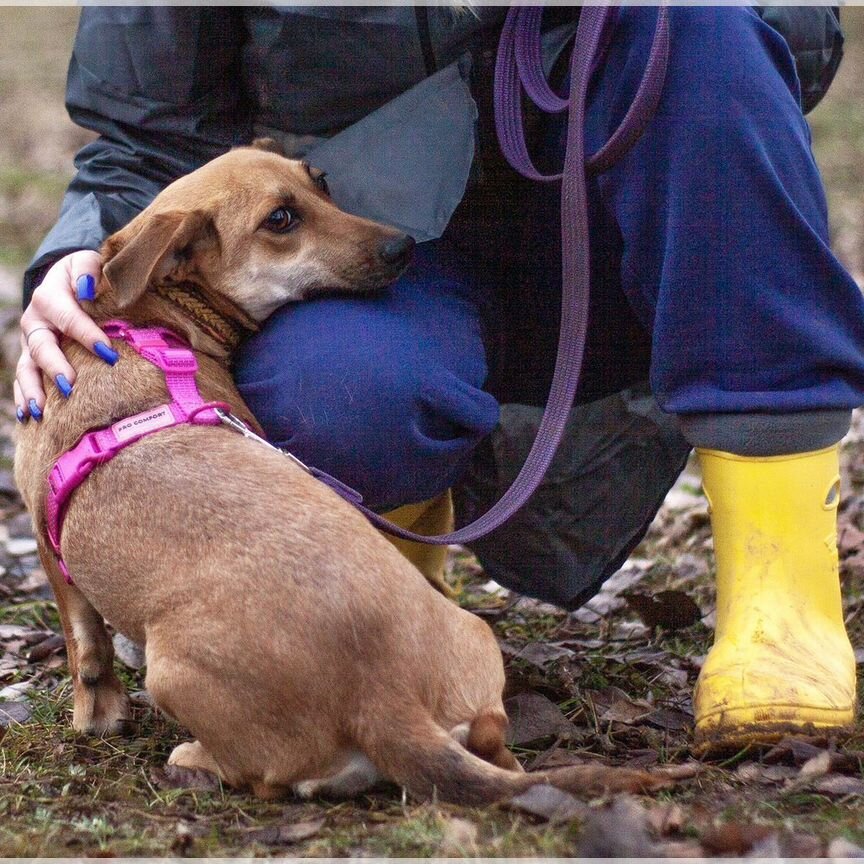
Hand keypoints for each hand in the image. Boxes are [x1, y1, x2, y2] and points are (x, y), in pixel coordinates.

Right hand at [15, 250, 118, 421]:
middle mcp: (36, 320)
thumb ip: (89, 269)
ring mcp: (31, 341)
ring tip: (41, 411)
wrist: (66, 279)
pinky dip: (24, 396)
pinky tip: (28, 416)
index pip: (69, 318)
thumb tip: (88, 288)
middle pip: (42, 346)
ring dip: (33, 389)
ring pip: (27, 367)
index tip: (108, 353)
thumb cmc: (85, 274)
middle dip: (55, 366)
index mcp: (51, 296)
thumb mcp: (88, 261)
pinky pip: (24, 377)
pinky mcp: (32, 355)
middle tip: (70, 385)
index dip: (88, 335)